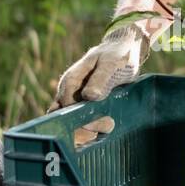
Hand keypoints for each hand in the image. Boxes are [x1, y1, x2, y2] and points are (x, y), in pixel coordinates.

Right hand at [50, 24, 150, 144]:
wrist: (123, 52)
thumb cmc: (117, 56)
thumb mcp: (111, 65)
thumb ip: (100, 80)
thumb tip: (89, 97)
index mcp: (70, 80)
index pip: (67, 105)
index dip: (82, 118)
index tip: (104, 123)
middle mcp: (67, 92)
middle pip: (62, 118)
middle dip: (81, 129)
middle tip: (106, 128)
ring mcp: (72, 100)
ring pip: (67, 124)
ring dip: (84, 133)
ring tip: (107, 127)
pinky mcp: (80, 106)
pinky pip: (77, 123)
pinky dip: (87, 131)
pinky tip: (103, 132)